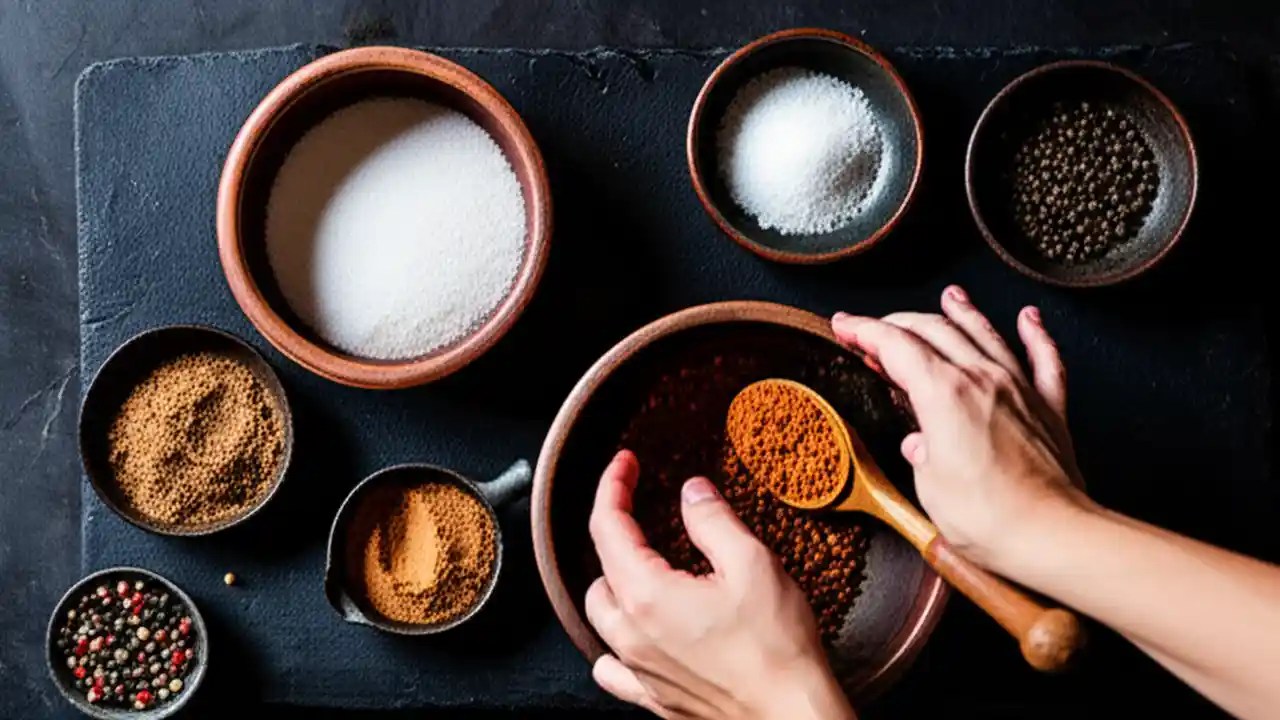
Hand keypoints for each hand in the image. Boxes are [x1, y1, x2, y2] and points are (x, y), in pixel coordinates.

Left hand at [586, 450, 854, 719]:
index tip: (625, 465)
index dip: (613, 486)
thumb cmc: (776, 650)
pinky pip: (612, 667)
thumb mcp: (752, 564)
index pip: (608, 526)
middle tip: (639, 506)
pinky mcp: (653, 697)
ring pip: (602, 614)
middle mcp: (631, 634)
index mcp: (647, 594)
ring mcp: (638, 669)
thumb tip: (692, 492)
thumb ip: (713, 520)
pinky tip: (635, 634)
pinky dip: (616, 642)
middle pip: (601, 566)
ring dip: (614, 582)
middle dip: (615, 528)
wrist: (789, 716)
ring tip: (640, 564)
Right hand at [831, 286, 1095, 572]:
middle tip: (876, 327)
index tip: (845, 325)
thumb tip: (920, 445)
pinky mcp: (1048, 410)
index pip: (895, 346)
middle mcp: (983, 380)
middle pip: (935, 330)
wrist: (1051, 536)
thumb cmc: (990, 518)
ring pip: (986, 334)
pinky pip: (1044, 360)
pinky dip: (1036, 335)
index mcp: (944, 393)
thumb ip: (921, 453)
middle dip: (899, 322)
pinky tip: (1030, 319)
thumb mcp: (929, 485)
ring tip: (950, 295)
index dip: (864, 331)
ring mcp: (1019, 390)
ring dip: (963, 311)